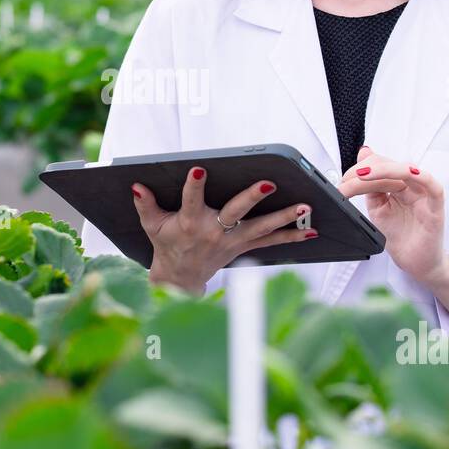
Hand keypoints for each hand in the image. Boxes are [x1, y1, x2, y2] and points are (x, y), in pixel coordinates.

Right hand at [131, 165, 316, 292]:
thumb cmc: (167, 245)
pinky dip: (292, 237)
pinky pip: (271, 243)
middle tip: (268, 183)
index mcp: (189, 224)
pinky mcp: (245, 248)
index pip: (191, 201)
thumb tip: (137, 185)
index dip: (194, 187)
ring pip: (261, 227)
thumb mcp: (152, 225)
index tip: (199, 170)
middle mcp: (214, 232)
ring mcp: (232, 241)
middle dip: (252, 197)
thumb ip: (145, 205)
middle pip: (235, 212)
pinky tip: (312, 230)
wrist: (181, 278)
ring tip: (304, 207)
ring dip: (284, 217)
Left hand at [336, 145, 448, 286]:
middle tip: (344, 183)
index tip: (342, 181)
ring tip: (361, 176)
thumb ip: (369, 184)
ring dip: (382, 170)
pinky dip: (420, 176)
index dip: (359, 169)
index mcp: (398, 183)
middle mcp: (411, 185)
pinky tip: (406, 172)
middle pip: (389, 166)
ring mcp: (424, 194)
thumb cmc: (400, 236)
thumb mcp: (377, 207)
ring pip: (406, 171)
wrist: (415, 263)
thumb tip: (363, 152)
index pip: (379, 165)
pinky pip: (432, 186)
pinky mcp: (435, 207)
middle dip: (363, 171)